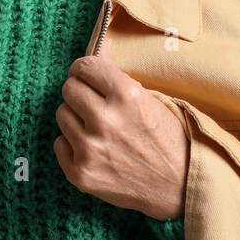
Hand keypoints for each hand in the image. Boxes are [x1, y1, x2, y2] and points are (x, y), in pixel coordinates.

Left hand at [54, 55, 189, 219]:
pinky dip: (72, 143)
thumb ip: (120, 79)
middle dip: (80, 91)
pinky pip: (59, 143)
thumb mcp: (153, 100)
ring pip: (61, 114)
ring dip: (76, 117)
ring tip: (96, 127)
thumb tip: (97, 52)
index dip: (85, 69)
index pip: (84, 66)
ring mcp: (90, 149)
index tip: (88, 75)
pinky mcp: (80, 173)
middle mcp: (105, 120)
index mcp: (126, 95)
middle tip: (92, 101)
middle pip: (68, 88)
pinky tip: (93, 147)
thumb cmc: (169, 140)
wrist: (180, 187)